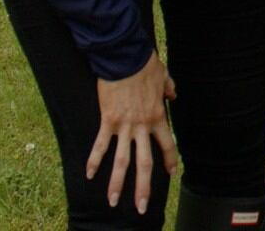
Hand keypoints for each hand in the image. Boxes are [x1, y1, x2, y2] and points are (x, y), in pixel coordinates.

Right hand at [87, 52, 177, 212]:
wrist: (124, 56)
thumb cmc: (143, 63)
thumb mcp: (163, 75)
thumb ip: (169, 88)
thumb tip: (174, 94)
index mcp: (158, 117)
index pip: (166, 145)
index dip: (169, 160)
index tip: (170, 173)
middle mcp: (142, 126)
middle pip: (144, 164)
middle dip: (142, 188)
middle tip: (140, 207)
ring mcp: (124, 126)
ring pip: (121, 161)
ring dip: (116, 183)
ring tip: (113, 201)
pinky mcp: (107, 120)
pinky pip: (101, 145)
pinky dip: (94, 160)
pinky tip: (89, 175)